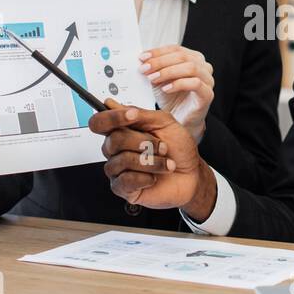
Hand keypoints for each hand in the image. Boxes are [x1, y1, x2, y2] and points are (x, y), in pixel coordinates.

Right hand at [89, 100, 216, 217]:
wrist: (192, 174)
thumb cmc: (179, 149)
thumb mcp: (165, 123)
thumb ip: (141, 114)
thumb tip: (112, 105)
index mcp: (123, 130)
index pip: (100, 122)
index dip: (112, 117)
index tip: (134, 116)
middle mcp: (116, 150)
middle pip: (113, 140)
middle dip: (144, 142)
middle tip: (162, 147)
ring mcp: (118, 169)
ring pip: (122, 161)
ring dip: (150, 161)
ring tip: (165, 164)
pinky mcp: (122, 188)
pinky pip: (125, 180)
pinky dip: (145, 177)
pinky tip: (154, 177)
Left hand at [140, 45, 213, 141]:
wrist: (179, 120)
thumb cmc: (171, 98)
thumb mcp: (159, 79)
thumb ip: (153, 68)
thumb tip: (142, 60)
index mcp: (193, 58)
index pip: (176, 48)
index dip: (158, 52)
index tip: (142, 57)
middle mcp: (203, 67)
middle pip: (182, 56)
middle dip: (160, 62)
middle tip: (145, 68)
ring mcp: (208, 80)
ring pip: (191, 68)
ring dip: (168, 72)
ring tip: (153, 78)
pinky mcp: (207, 94)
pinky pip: (195, 84)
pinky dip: (178, 84)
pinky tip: (166, 89)